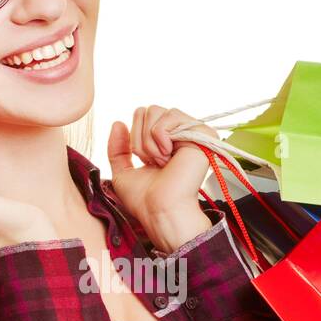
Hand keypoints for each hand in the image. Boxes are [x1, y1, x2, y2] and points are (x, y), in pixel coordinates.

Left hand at [108, 106, 213, 251]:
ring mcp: (192, 133)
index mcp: (166, 142)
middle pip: (148, 110)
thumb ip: (117, 148)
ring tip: (162, 161)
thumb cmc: (145, 200)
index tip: (146, 162)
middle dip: (141, 138)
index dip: (135, 137)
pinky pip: (170, 116)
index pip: (142, 115)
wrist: (160, 210)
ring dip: (150, 141)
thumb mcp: (123, 171)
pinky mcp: (202, 133)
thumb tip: (117, 122)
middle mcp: (180, 135)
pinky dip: (161, 137)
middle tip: (154, 162)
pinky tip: (169, 156)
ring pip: (156, 111)